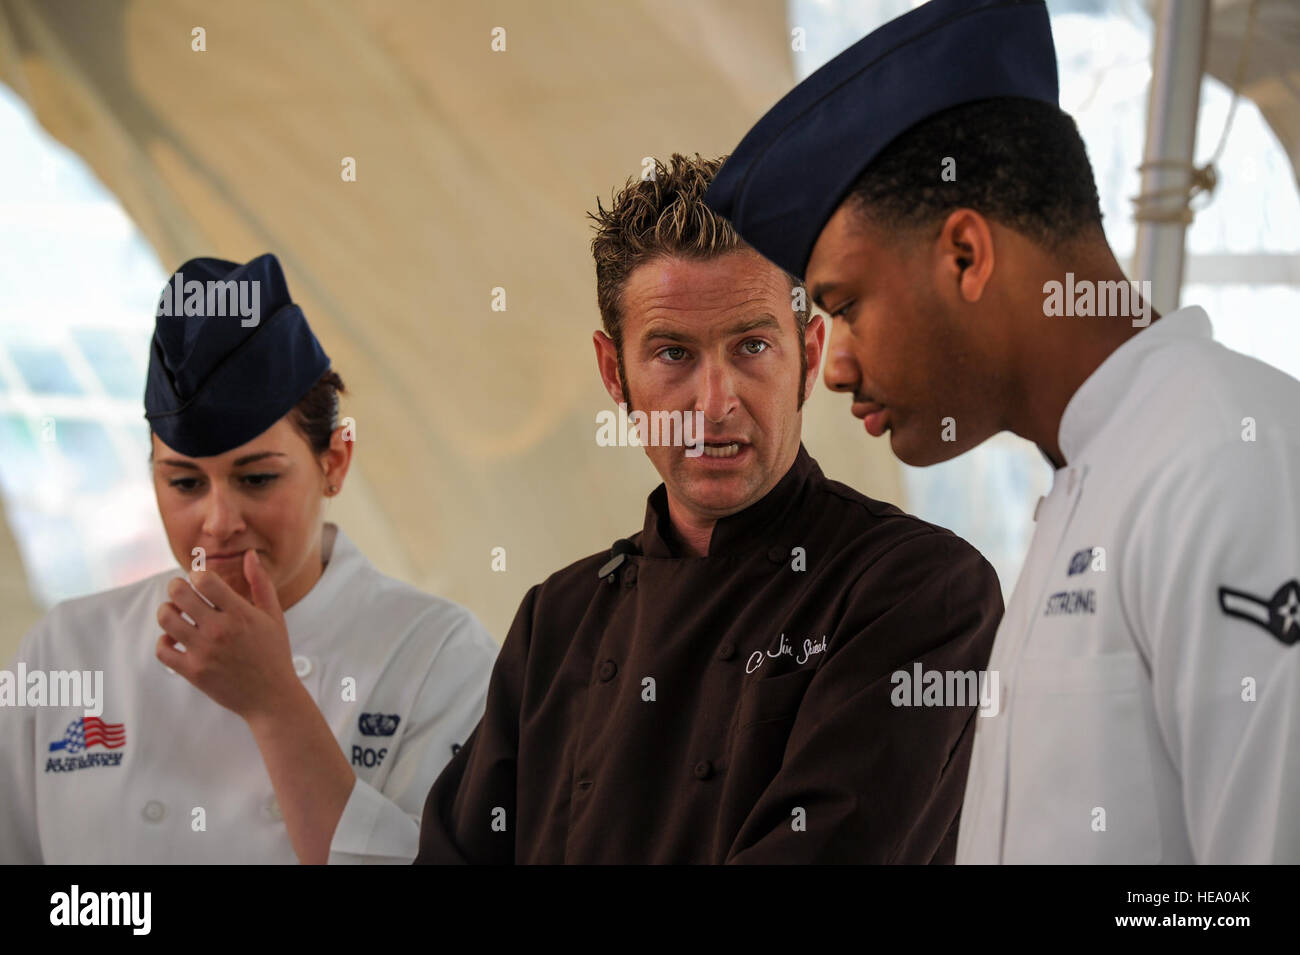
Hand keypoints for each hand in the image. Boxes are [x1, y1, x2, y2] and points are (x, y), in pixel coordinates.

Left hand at [155, 549, 300, 721]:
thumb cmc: (274, 654)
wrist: (271, 697)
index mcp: (240, 614)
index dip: (198, 574)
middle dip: (176, 586)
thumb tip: (250, 554)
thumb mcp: (274, 615)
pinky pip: (162, 649)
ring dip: (167, 611)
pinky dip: (164, 641)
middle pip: (179, 594)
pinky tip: (175, 638)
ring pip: (166, 619)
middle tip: (181, 590)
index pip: (204, 579)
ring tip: (176, 613)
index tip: (201, 580)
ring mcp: (203, 652)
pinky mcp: (193, 672)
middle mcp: (219, 630)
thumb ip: (261, 583)